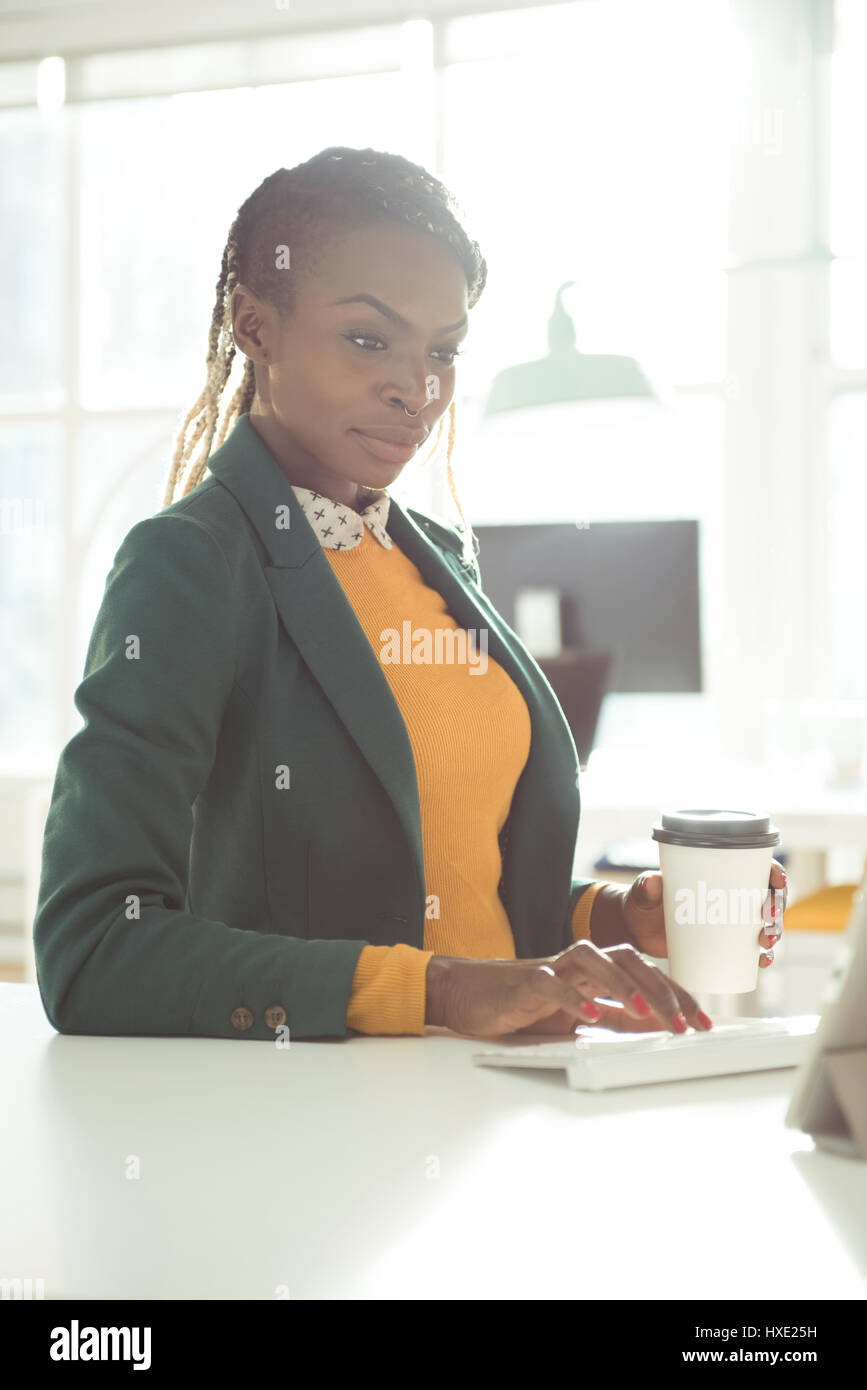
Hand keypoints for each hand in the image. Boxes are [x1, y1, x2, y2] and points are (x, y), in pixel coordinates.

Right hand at [426, 943, 711, 1039]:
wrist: (467, 994)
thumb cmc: (522, 1005)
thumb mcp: (579, 1016)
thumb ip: (615, 1018)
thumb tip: (657, 1026)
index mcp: (595, 972)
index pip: (645, 974)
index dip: (677, 994)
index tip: (704, 1023)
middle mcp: (578, 964)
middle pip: (627, 959)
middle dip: (661, 990)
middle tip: (685, 1024)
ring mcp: (551, 968)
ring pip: (593, 958)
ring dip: (623, 986)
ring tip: (648, 1015)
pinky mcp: (524, 981)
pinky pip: (551, 982)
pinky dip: (573, 998)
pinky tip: (590, 1017)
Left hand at [623, 859, 788, 967]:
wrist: (636, 930)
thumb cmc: (642, 902)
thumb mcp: (644, 892)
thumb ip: (646, 887)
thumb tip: (652, 881)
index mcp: (718, 874)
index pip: (756, 867)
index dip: (774, 873)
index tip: (776, 881)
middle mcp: (730, 897)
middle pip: (767, 898)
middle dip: (777, 907)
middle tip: (768, 917)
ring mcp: (730, 922)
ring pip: (765, 925)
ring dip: (774, 933)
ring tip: (766, 942)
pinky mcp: (725, 945)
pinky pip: (752, 951)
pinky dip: (762, 956)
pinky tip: (763, 961)